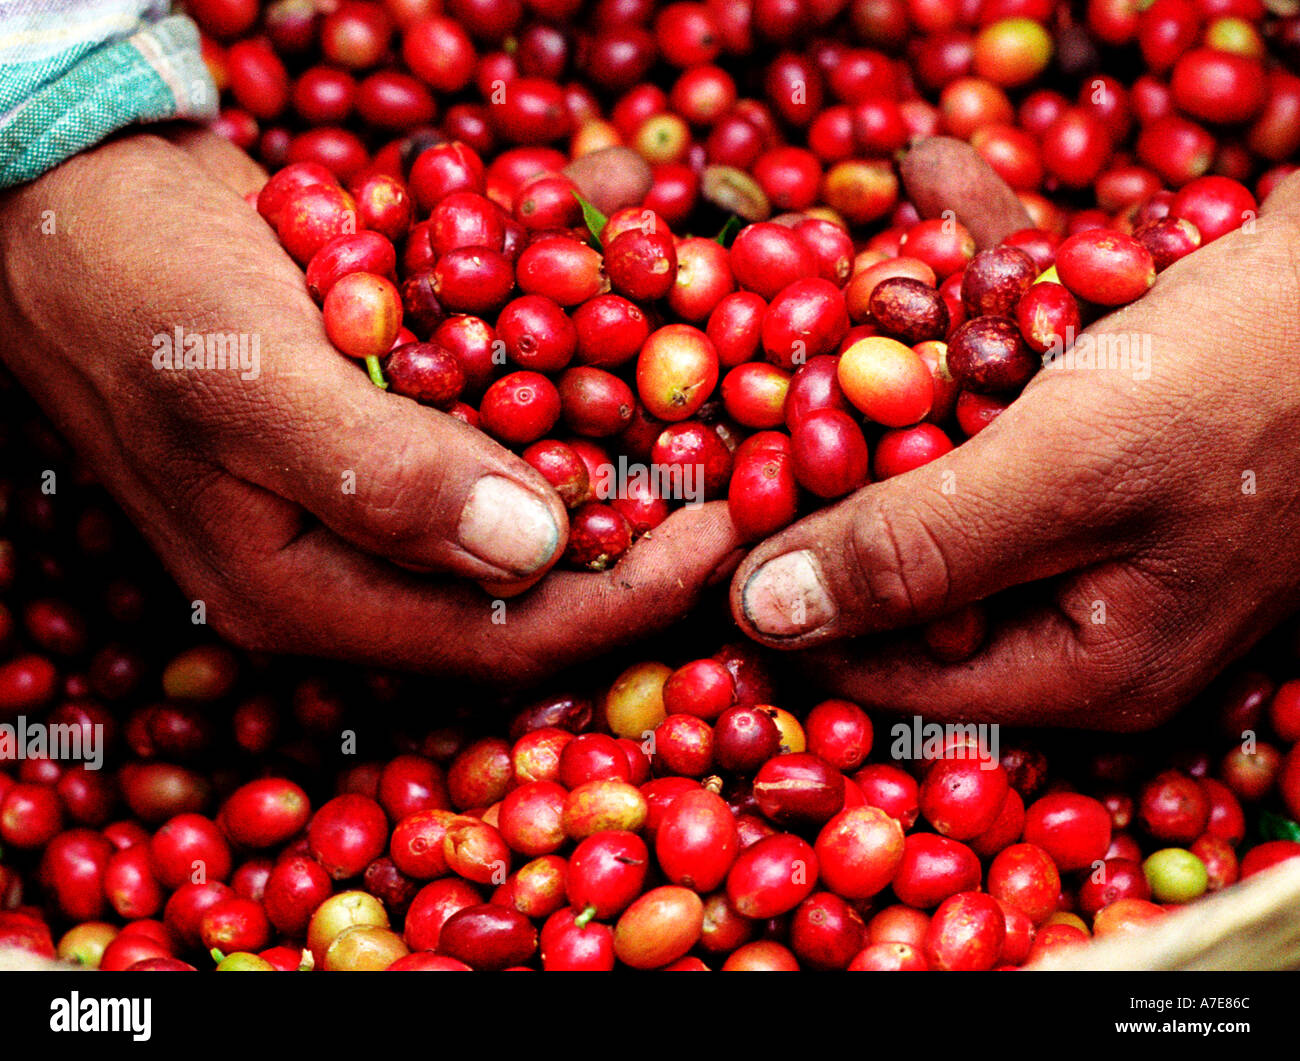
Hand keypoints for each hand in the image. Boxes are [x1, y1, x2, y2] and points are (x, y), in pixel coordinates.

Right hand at [0, 130, 740, 683]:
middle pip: (536, 590)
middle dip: (650, 543)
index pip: (505, 637)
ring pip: (533, 513)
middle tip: (750, 479)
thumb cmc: (133, 291)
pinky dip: (570, 388)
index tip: (731, 530)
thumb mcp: (246, 383)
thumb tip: (537, 551)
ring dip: (626, 469)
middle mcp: (352, 565)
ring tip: (717, 417)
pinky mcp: (386, 427)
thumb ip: (383, 479)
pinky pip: (502, 431)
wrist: (69, 203)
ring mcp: (372, 499)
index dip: (630, 598)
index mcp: (311, 594)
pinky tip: (627, 338)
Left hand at [729, 139, 1299, 729]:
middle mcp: (1089, 616)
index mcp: (1083, 666)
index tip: (716, 528)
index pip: (886, 673)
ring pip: (952, 466)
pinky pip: (1012, 392)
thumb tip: (764, 615)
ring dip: (901, 365)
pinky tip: (946, 200)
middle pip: (910, 567)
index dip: (792, 607)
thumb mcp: (1069, 475)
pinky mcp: (1114, 446)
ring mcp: (1103, 530)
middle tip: (766, 394)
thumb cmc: (1260, 382)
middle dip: (840, 465)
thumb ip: (916, 553)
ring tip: (847, 278)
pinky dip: (978, 311)